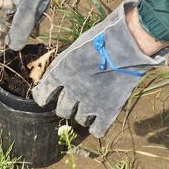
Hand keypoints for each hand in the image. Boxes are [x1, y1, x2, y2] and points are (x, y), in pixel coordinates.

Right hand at [0, 0, 78, 49]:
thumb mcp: (26, 13)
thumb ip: (20, 29)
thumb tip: (14, 47)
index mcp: (7, 5)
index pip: (2, 24)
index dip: (3, 36)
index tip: (3, 46)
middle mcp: (13, 2)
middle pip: (12, 20)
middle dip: (15, 31)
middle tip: (18, 42)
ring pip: (22, 16)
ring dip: (25, 26)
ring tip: (30, 35)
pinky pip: (31, 11)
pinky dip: (33, 19)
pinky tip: (38, 25)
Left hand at [31, 0, 168, 136]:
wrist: (127, 44)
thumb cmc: (102, 38)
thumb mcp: (76, 48)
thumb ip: (66, 65)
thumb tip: (62, 74)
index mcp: (60, 73)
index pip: (42, 94)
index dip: (43, 97)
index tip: (46, 98)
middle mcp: (71, 90)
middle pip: (62, 110)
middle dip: (66, 106)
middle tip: (75, 100)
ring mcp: (89, 103)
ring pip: (79, 120)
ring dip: (82, 115)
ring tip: (90, 107)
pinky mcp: (108, 111)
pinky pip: (97, 130)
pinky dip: (96, 127)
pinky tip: (99, 122)